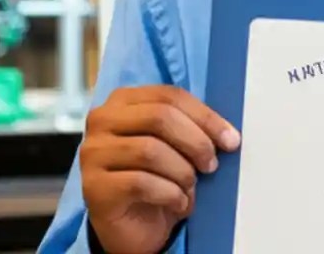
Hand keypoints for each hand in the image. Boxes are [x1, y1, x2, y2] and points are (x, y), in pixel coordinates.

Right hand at [81, 85, 240, 253]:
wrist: (133, 226)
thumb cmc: (156, 180)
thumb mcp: (175, 146)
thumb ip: (190, 128)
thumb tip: (227, 133)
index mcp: (123, 101)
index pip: (169, 96)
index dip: (205, 117)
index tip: (231, 139)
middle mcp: (102, 121)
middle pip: (159, 117)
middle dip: (196, 142)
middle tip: (212, 165)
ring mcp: (93, 154)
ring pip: (150, 150)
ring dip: (182, 172)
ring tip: (190, 187)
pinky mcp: (94, 187)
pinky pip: (141, 183)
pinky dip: (170, 194)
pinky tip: (178, 203)